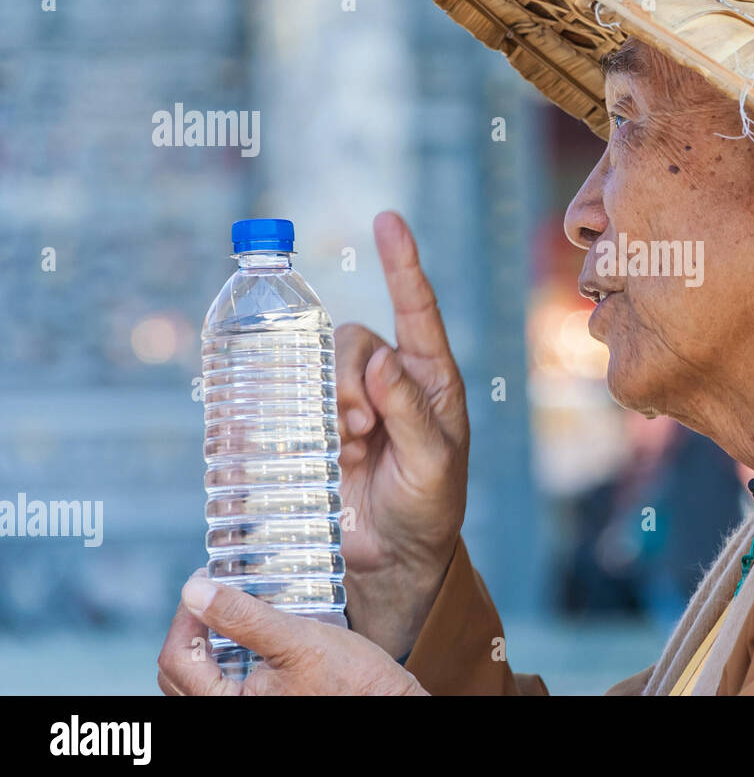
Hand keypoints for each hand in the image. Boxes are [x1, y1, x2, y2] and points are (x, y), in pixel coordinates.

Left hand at [158, 571, 426, 694]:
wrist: (388, 706)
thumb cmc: (352, 682)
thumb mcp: (298, 638)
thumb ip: (244, 617)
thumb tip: (195, 590)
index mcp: (228, 706)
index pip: (177, 659)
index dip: (186, 614)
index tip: (205, 582)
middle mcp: (229, 716)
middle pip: (180, 673)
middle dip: (193, 628)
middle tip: (216, 593)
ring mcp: (246, 713)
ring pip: (200, 682)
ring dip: (209, 644)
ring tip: (234, 613)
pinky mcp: (264, 708)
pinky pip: (226, 688)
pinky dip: (229, 660)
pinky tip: (255, 639)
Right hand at [334, 211, 469, 656]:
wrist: (394, 557)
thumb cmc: (430, 507)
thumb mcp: (434, 462)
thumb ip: (411, 412)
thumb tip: (384, 359)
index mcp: (432, 379)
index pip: (417, 310)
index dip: (401, 264)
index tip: (388, 219)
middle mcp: (392, 380)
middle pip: (355, 339)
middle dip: (350, 375)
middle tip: (361, 427)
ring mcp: (353, 402)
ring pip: (324, 365)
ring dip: (330, 398)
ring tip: (349, 442)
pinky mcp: (320, 427)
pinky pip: (297, 398)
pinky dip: (301, 413)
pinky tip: (321, 443)